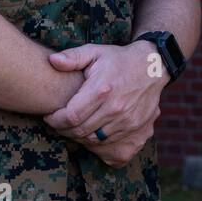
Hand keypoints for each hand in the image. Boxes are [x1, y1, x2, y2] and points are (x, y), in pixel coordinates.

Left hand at [43, 42, 165, 165]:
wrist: (152, 67)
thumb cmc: (118, 60)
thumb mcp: (95, 52)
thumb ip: (72, 57)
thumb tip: (52, 61)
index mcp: (102, 89)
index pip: (72, 116)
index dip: (55, 120)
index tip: (49, 117)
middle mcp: (116, 108)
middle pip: (81, 131)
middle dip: (64, 130)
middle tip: (58, 123)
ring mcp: (128, 122)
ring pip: (94, 141)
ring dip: (80, 138)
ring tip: (74, 127)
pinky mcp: (138, 131)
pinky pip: (112, 148)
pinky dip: (98, 145)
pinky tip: (92, 134)